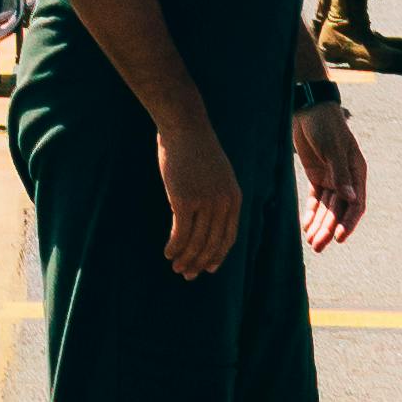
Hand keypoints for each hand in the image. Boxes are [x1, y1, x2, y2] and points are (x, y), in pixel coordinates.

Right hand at [154, 106, 243, 280]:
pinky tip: (168, 253)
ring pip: (196, 241)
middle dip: (200, 262)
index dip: (218, 256)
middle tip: (188, 274)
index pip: (229, 237)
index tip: (208, 268)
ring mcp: (204, 203)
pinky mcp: (184, 200)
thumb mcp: (215, 173)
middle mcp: (223, 204)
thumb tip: (205, 217)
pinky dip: (174, 246)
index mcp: (234, 199)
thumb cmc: (195, 148)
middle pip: (212, 244)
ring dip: (186, 258)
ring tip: (176, 267)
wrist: (184, 126)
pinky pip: (180, 232)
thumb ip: (215, 195)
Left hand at [297, 99, 367, 250]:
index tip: (338, 237)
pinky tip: (306, 226)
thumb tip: (351, 199)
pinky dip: (311, 212)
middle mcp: (346, 179)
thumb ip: (341, 173)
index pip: (356, 204)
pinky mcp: (317, 175)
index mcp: (357, 173)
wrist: (308, 108)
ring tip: (312, 243)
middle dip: (329, 228)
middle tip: (318, 246)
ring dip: (320, 224)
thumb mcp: (333, 148)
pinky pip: (316, 199)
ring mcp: (331, 178)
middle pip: (339, 210)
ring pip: (327, 207)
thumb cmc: (325, 125)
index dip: (348, 222)